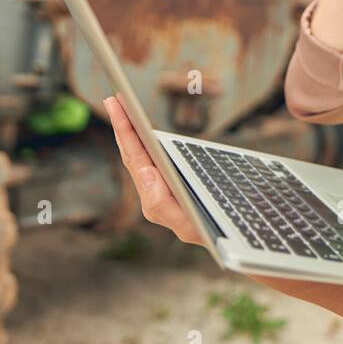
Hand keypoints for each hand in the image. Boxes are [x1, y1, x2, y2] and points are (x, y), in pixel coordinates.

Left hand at [104, 96, 204, 245]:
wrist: (230, 245)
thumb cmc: (210, 235)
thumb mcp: (188, 225)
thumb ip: (162, 205)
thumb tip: (145, 171)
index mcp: (155, 198)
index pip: (135, 157)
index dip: (125, 130)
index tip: (118, 105)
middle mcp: (155, 193)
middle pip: (133, 154)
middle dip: (122, 125)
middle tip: (112, 98)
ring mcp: (163, 190)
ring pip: (141, 157)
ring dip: (131, 131)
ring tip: (123, 108)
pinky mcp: (174, 186)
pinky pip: (154, 161)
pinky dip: (146, 143)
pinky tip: (145, 132)